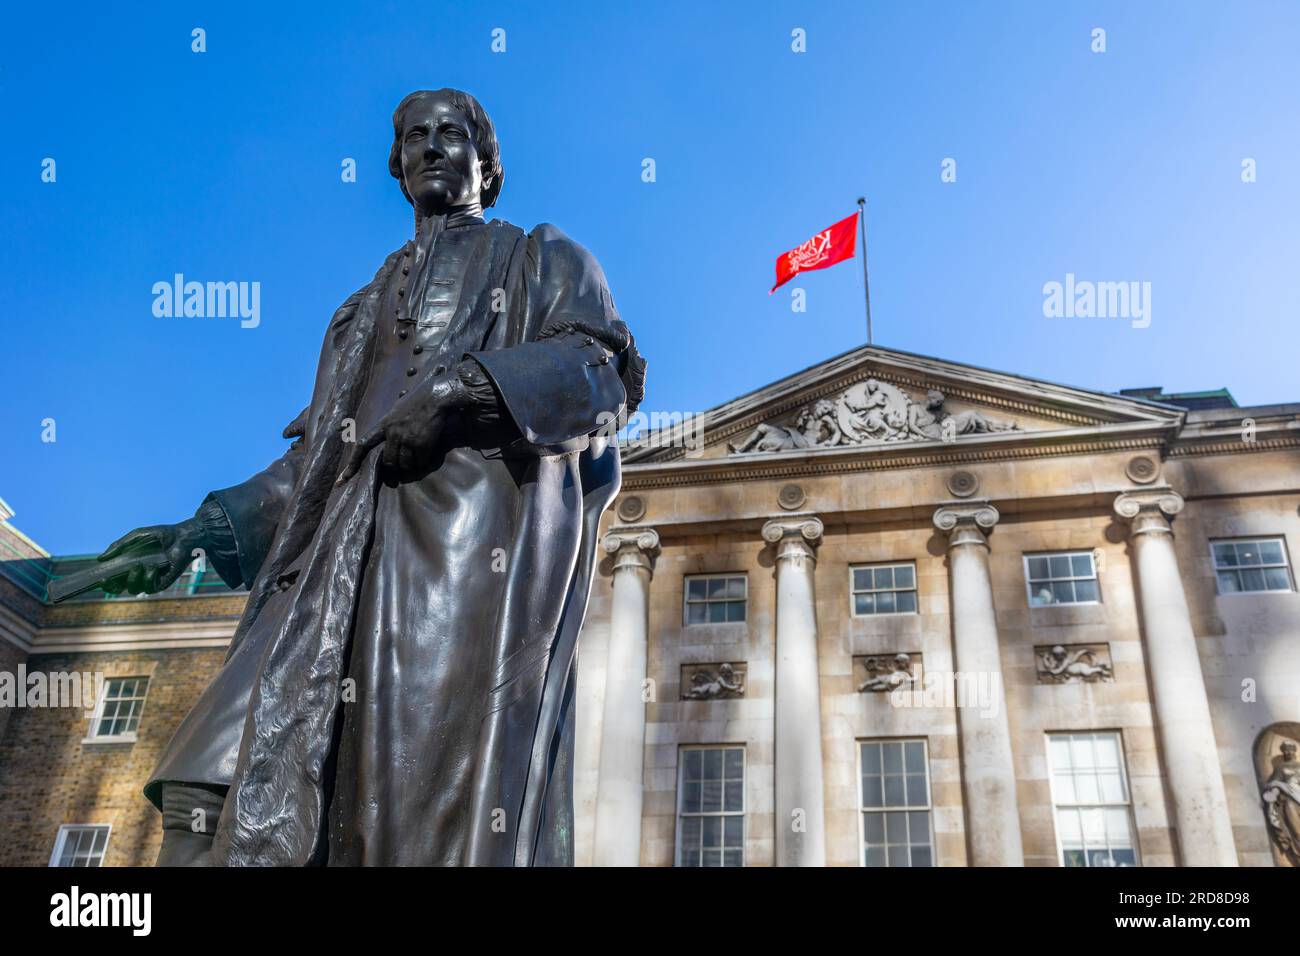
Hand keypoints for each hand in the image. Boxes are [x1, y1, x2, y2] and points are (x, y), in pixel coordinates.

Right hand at [97, 519, 203, 595]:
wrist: (184, 536)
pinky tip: (153, 567)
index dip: (104, 582)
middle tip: (108, 579)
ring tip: (138, 565)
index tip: (99, 578)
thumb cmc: (161, 535)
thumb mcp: (137, 536)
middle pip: (119, 589)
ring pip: (133, 589)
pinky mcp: (162, 583)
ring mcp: (150, 580)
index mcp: (129, 566)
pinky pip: (150, 587)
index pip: (113, 579)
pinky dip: (149, 577)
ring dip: (132, 579)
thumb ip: (119, 546)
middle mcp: (138, 575)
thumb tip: (100, 559)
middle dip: (111, 587)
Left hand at [337, 370, 466, 482]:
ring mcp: (407, 439)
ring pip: (404, 464)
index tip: (344, 478)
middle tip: (401, 464)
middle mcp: (392, 433)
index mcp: (383, 425)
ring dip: (410, 463)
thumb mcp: (395, 411)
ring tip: (416, 454)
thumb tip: (384, 440)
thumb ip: (388, 426)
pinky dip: (423, 459)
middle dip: (394, 466)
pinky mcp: (421, 444)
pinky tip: (426, 450)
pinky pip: (420, 461)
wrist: (435, 397)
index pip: (363, 445)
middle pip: (388, 462)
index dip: (353, 463)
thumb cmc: (416, 401)